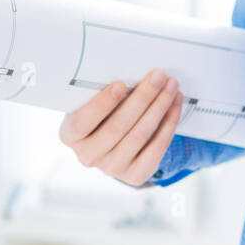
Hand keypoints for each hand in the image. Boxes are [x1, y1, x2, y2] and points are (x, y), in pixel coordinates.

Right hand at [58, 68, 182, 185]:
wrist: (114, 142)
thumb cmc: (102, 113)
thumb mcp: (93, 102)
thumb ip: (103, 91)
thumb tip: (131, 69)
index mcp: (70, 135)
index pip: (82, 122)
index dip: (101, 104)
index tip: (121, 84)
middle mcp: (87, 156)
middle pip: (117, 127)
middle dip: (141, 98)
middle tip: (158, 76)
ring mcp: (111, 169)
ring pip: (139, 136)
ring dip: (159, 107)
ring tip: (171, 86)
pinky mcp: (134, 175)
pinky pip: (156, 149)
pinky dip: (168, 124)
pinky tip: (174, 104)